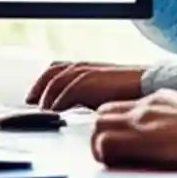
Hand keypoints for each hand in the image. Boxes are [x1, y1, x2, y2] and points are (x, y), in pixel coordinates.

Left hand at [26, 62, 142, 110]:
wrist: (145, 85)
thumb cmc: (126, 91)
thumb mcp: (99, 92)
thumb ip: (83, 96)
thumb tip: (67, 109)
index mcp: (84, 66)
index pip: (55, 69)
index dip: (41, 82)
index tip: (33, 95)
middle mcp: (82, 66)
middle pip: (51, 73)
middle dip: (39, 87)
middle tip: (31, 102)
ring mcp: (85, 72)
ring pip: (56, 82)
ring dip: (47, 97)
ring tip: (43, 110)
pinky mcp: (89, 81)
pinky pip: (66, 91)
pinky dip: (58, 102)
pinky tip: (55, 111)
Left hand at [91, 89, 176, 169]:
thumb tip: (173, 139)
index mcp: (162, 100)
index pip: (123, 108)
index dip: (117, 128)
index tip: (124, 146)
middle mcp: (148, 105)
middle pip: (103, 113)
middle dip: (104, 135)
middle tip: (116, 157)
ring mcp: (142, 118)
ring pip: (98, 126)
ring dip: (103, 146)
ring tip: (120, 165)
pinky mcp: (141, 136)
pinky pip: (105, 143)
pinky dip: (107, 157)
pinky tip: (125, 168)